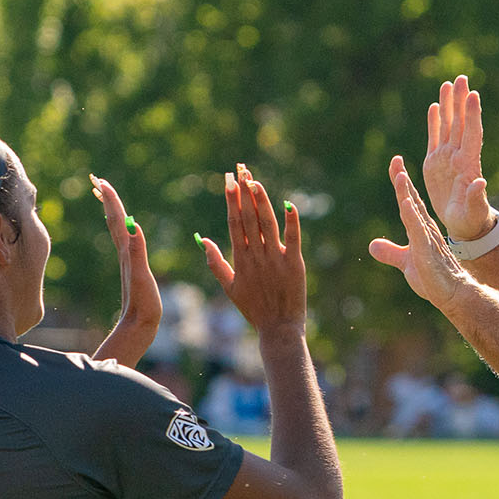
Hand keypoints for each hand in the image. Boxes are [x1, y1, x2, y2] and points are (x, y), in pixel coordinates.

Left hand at [88, 174, 161, 365]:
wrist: (138, 327)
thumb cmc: (143, 306)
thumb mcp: (142, 277)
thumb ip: (137, 252)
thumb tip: (133, 225)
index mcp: (127, 251)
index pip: (117, 220)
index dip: (111, 200)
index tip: (102, 180)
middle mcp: (125, 252)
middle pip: (113, 220)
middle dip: (107, 199)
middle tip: (98, 180)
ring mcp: (127, 260)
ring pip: (116, 228)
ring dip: (111, 210)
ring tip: (105, 195)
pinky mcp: (131, 267)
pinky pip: (123, 240)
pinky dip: (120, 227)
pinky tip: (121, 226)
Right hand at [201, 164, 306, 334]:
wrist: (278, 328)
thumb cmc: (253, 309)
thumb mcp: (229, 287)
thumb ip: (216, 262)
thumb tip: (204, 240)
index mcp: (240, 259)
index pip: (234, 223)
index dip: (231, 200)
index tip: (228, 181)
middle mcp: (257, 256)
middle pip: (249, 218)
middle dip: (244, 193)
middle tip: (241, 170)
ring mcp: (276, 259)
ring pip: (267, 223)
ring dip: (261, 201)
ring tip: (255, 181)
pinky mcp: (294, 263)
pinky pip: (293, 238)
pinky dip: (291, 221)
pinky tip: (288, 204)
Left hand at [369, 155, 470, 310]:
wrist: (452, 294)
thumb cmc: (433, 278)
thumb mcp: (406, 263)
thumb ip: (390, 252)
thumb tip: (372, 245)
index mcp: (419, 228)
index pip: (409, 201)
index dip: (401, 183)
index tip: (395, 164)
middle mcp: (423, 228)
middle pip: (411, 199)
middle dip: (402, 179)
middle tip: (395, 160)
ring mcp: (425, 237)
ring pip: (414, 211)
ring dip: (405, 192)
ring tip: (399, 175)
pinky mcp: (426, 250)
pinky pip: (418, 230)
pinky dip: (411, 216)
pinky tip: (406, 204)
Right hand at [423, 74, 493, 240]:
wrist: (463, 225)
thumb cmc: (471, 220)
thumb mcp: (473, 211)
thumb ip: (476, 197)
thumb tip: (481, 183)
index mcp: (468, 165)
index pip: (472, 134)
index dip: (473, 115)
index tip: (474, 94)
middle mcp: (458, 156)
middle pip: (460, 123)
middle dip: (460, 101)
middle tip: (461, 78)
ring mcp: (447, 158)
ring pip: (448, 125)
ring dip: (449, 105)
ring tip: (448, 84)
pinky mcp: (435, 163)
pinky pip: (435, 137)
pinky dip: (435, 122)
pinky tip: (435, 106)